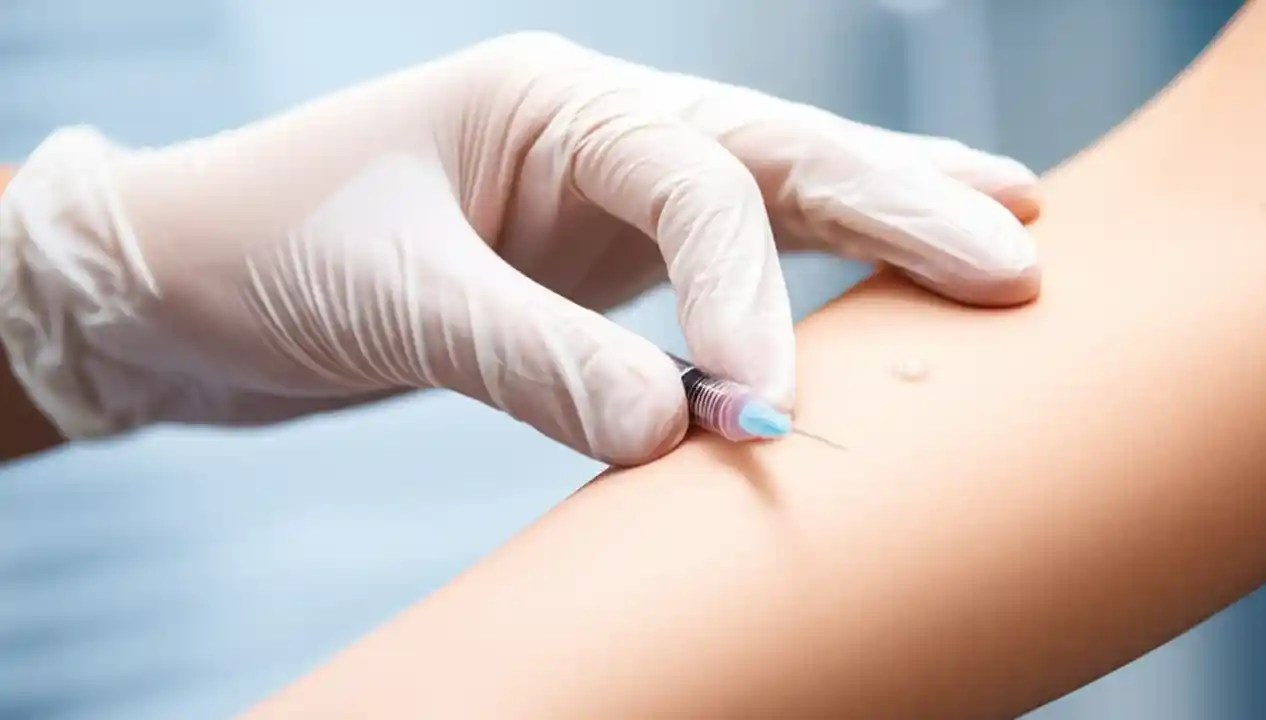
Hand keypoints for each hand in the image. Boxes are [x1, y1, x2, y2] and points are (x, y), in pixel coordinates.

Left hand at [0, 33, 1039, 463]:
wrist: (186, 279)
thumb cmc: (264, 251)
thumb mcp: (394, 295)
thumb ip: (534, 360)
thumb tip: (679, 434)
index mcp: (549, 100)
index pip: (697, 181)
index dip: (744, 297)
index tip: (756, 410)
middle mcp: (595, 127)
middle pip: (778, 151)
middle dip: (898, 203)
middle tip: (1016, 250)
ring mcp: (603, 191)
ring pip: (773, 190)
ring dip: (883, 214)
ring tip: (1002, 229)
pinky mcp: (596, 257)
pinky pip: (726, 256)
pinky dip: (806, 276)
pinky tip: (866, 285)